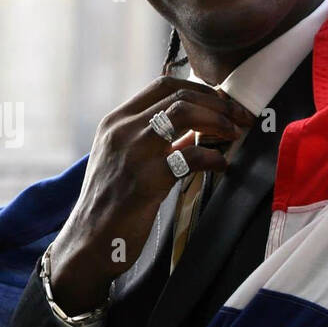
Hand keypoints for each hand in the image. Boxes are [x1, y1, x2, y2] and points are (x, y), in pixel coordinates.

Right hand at [47, 76, 252, 313]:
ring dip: (217, 121)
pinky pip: (191, 157)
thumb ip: (153, 140)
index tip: (221, 101)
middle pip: (179, 96)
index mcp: (115, 122)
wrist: (88, 242)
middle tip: (239, 118)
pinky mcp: (147, 181)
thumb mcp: (122, 159)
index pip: (163, 85)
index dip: (200, 88)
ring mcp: (133, 154)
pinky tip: (222, 165)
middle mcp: (122, 131)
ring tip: (233, 134)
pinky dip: (214, 157)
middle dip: (217, 104)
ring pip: (184, 113)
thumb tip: (195, 129)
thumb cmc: (110, 203)